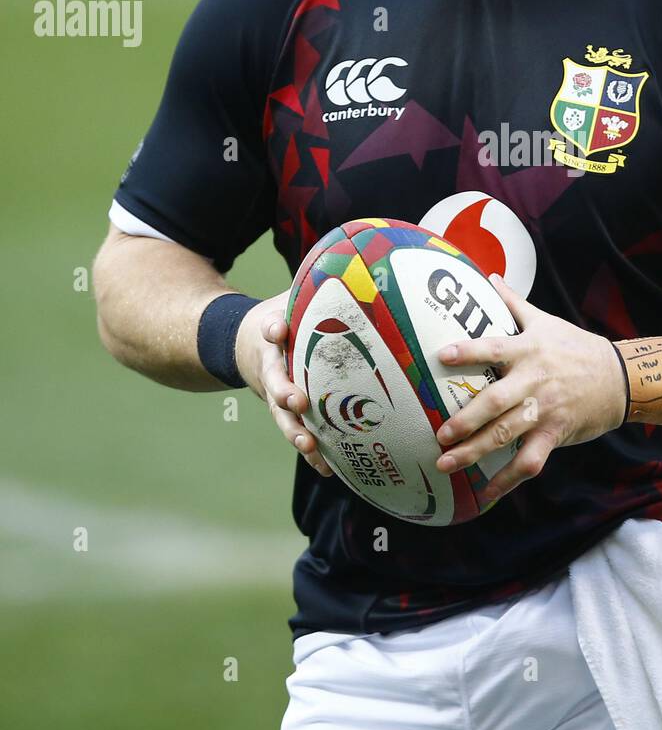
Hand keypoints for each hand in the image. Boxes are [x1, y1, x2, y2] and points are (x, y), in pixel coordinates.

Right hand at [235, 291, 333, 477]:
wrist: (242, 345)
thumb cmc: (279, 318)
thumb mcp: (287, 298)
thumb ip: (310, 289)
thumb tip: (351, 259)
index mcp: (271, 340)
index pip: (268, 331)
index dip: (273, 331)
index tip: (277, 331)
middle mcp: (270, 371)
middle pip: (273, 384)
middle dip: (284, 394)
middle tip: (296, 402)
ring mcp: (276, 396)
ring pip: (283, 418)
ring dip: (295, 433)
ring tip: (309, 447)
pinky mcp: (288, 414)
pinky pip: (299, 434)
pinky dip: (313, 452)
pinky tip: (329, 470)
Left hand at [434, 273, 626, 502]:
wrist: (619, 378)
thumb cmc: (576, 347)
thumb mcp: (546, 321)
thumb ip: (514, 303)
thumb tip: (491, 276)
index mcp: (529, 350)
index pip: (494, 348)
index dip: (468, 351)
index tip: (441, 356)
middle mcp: (534, 381)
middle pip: (496, 402)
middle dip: (465, 420)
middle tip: (439, 433)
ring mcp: (545, 410)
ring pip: (507, 435)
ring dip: (475, 452)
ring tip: (446, 463)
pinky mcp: (555, 434)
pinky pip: (529, 461)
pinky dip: (507, 479)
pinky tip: (486, 492)